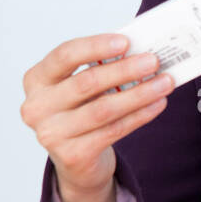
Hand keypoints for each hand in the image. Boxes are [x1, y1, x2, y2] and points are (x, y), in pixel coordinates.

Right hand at [20, 34, 174, 196]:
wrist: (76, 160)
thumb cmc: (81, 111)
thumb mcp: (81, 86)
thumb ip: (100, 67)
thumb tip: (140, 50)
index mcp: (36, 79)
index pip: (64, 55)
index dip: (95, 46)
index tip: (126, 42)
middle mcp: (37, 107)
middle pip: (87, 82)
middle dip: (125, 70)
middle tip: (153, 61)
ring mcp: (51, 134)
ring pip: (104, 109)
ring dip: (139, 93)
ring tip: (164, 83)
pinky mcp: (72, 155)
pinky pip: (114, 130)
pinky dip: (140, 115)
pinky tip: (157, 104)